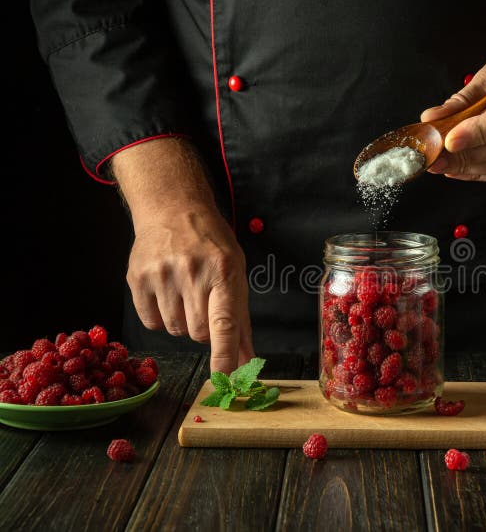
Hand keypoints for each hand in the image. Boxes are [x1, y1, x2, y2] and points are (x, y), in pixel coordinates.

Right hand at [112, 138, 253, 373]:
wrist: (172, 209)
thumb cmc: (211, 245)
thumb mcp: (236, 272)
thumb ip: (241, 320)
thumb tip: (246, 361)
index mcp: (223, 271)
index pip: (225, 322)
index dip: (225, 354)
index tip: (226, 378)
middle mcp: (192, 273)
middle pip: (199, 332)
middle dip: (204, 328)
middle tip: (203, 302)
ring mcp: (162, 275)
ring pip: (174, 330)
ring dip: (182, 322)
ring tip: (184, 292)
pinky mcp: (137, 279)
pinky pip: (151, 322)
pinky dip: (160, 316)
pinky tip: (166, 292)